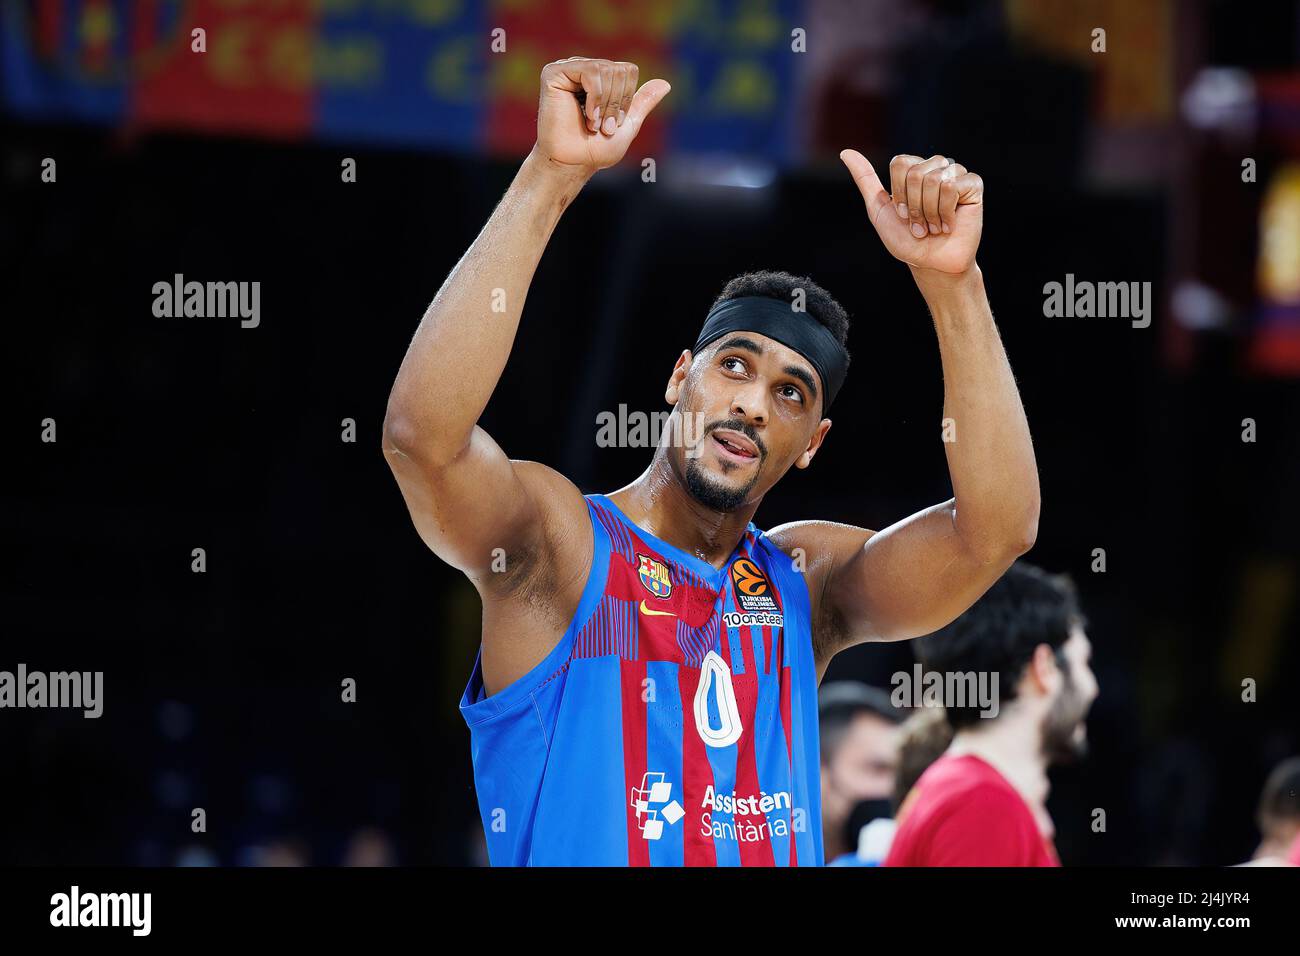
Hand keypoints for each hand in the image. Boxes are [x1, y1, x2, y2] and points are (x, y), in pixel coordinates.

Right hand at [536, 57, 670, 173]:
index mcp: (601, 79)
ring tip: (593, 124)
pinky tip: (587, 116)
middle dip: (617, 103)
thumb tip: (666, 83)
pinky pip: (591, 71)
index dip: (626, 99)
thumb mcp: (627, 125)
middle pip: (619, 70)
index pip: (628, 70)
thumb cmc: (595, 149)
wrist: (572, 163)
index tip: (614, 123)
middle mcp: (584, 69)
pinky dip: (595, 98)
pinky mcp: (553, 73)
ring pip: (606, 69)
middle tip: (603, 126)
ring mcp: (568, 69)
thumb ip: (642, 103)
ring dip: (606, 104)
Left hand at [840, 150, 983, 275]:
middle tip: (920, 224)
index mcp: (913, 169)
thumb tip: (846, 152)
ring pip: (935, 180)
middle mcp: (935, 167)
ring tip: (934, 226)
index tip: (903, 215)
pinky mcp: (973, 185)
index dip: (899, 193)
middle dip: (914, 206)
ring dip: (929, 212)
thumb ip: (865, 180)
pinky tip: (949, 224)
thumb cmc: (907, 240)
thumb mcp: (879, 211)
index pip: (901, 163)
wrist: (931, 263)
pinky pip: (953, 187)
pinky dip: (946, 212)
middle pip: (917, 173)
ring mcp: (955, 174)